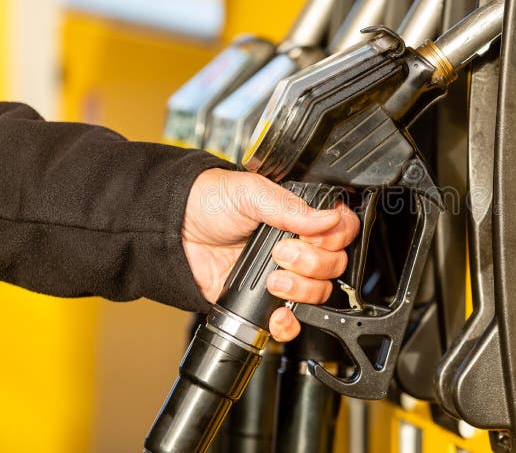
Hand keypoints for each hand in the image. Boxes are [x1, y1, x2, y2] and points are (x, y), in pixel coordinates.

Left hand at [182, 168, 359, 341]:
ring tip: (273, 277)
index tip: (314, 235)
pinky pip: (291, 322)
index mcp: (299, 217)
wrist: (172, 231)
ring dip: (301, 289)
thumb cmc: (209, 202)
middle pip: (335, 265)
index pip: (342, 231)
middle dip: (312, 262)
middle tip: (282, 252)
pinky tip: (278, 311)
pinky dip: (289, 323)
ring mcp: (283, 275)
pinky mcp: (263, 301)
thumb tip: (329, 216)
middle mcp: (297, 247)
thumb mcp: (251, 193)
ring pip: (319, 293)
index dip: (336, 236)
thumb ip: (291, 208)